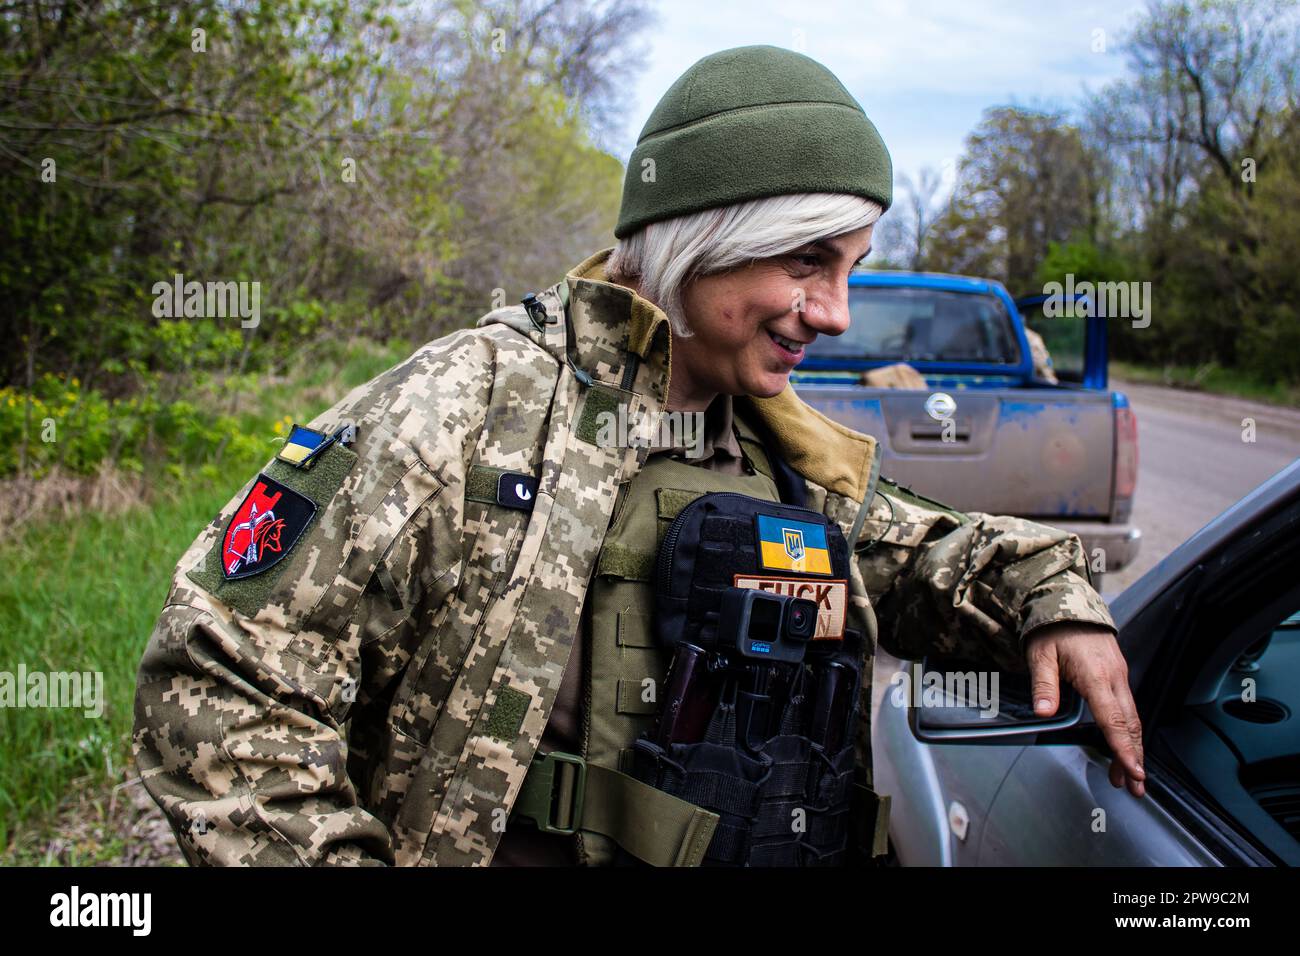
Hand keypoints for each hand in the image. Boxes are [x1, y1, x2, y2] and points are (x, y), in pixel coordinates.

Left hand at [1024, 622, 1145, 797]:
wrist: (1068, 602)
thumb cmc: (1052, 629)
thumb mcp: (1040, 655)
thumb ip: (1044, 685)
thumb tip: (1045, 713)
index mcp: (1097, 675)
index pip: (1113, 719)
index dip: (1123, 748)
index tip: (1132, 771)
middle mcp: (1114, 677)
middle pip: (1129, 724)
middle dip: (1133, 757)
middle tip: (1134, 786)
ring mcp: (1119, 676)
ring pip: (1132, 718)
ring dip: (1132, 747)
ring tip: (1129, 776)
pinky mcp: (1117, 675)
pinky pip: (1127, 708)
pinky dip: (1128, 731)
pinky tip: (1123, 746)